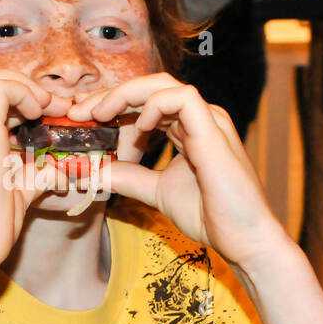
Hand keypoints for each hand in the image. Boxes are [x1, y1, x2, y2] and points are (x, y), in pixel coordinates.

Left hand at [68, 74, 288, 271]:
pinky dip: (155, 104)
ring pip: (163, 85)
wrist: (244, 239)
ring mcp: (208, 120)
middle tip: (79, 113)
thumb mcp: (155, 191)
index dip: (111, 108)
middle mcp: (198, 118)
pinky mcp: (214, 128)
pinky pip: (182, 97)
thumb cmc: (211, 216)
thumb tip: (91, 170)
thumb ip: (126, 177)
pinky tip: (138, 126)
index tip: (81, 123)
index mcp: (187, 129)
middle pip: (148, 88)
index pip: (143, 103)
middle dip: (110, 96)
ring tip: (100, 114)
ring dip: (125, 95)